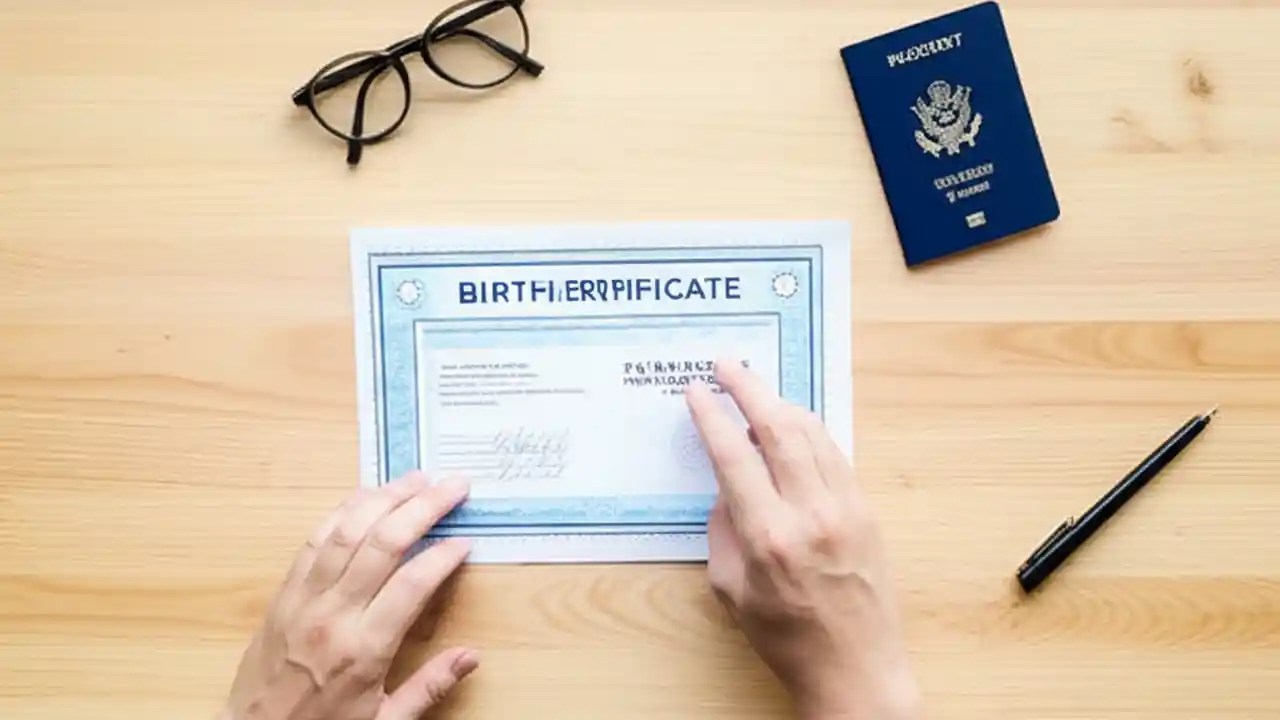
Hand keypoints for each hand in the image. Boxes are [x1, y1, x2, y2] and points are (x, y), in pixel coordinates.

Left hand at [221, 473, 477, 719]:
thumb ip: (430, 687)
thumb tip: (472, 656)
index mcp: (365, 650)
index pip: (412, 584)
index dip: (443, 556)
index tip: (465, 541)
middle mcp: (334, 616)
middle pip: (383, 544)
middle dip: (423, 507)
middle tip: (453, 485)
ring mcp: (304, 600)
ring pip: (346, 532)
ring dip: (384, 498)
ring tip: (415, 479)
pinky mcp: (283, 595)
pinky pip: (313, 542)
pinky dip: (341, 513)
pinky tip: (364, 498)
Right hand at [686, 361, 919, 719]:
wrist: (856, 669)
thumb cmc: (785, 638)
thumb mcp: (731, 589)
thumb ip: (724, 530)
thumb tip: (728, 486)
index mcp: (770, 536)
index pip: (735, 457)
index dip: (712, 416)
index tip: (696, 391)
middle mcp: (811, 514)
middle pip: (779, 428)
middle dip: (749, 389)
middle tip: (727, 365)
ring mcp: (846, 509)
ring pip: (813, 434)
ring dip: (782, 403)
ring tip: (757, 388)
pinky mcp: (867, 512)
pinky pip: (835, 455)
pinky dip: (810, 431)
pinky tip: (793, 424)